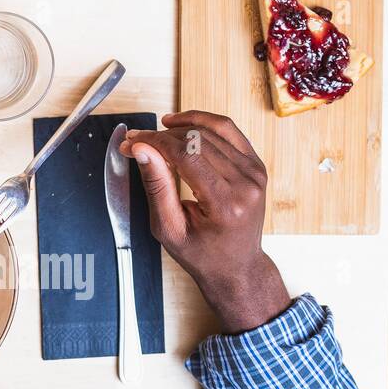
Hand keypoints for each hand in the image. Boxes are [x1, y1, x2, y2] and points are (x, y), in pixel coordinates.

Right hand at [120, 111, 290, 333]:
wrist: (236, 266)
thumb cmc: (203, 254)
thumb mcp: (169, 228)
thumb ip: (157, 186)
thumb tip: (142, 149)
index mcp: (226, 205)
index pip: (186, 155)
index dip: (153, 143)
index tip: (131, 143)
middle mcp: (247, 185)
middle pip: (197, 140)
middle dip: (160, 136)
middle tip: (136, 142)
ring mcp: (255, 173)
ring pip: (211, 132)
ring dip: (178, 129)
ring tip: (154, 135)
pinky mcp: (256, 166)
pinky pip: (228, 131)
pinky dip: (202, 122)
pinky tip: (182, 124)